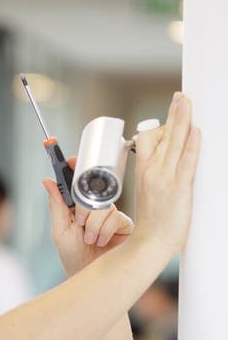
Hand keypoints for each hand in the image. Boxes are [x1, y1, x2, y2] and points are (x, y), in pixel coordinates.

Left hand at [42, 156, 133, 276]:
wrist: (89, 276)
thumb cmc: (73, 256)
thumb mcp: (60, 231)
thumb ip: (57, 205)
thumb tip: (47, 181)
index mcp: (78, 207)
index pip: (77, 182)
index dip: (74, 169)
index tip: (69, 159)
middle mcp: (95, 208)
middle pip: (92, 192)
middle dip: (83, 209)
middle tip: (79, 224)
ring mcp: (110, 214)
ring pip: (103, 206)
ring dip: (93, 225)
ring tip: (90, 239)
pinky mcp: (124, 224)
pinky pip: (115, 216)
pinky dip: (105, 230)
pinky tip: (103, 241)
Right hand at [132, 92, 199, 255]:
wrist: (150, 243)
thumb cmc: (152, 222)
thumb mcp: (148, 191)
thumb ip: (156, 172)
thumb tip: (169, 155)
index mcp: (143, 171)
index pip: (147, 139)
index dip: (160, 125)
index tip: (171, 113)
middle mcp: (153, 172)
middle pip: (162, 135)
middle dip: (173, 113)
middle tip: (181, 96)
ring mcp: (165, 179)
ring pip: (174, 143)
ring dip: (182, 120)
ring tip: (187, 102)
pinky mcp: (179, 189)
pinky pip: (186, 162)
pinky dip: (191, 146)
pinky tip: (195, 131)